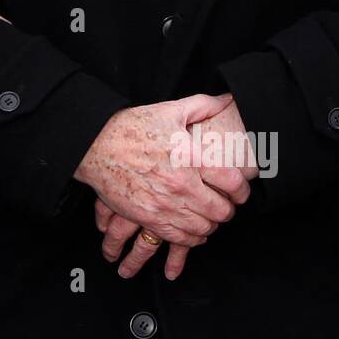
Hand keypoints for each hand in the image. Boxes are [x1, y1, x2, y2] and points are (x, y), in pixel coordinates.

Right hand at [75, 94, 237, 280]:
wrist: (94, 147)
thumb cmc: (130, 128)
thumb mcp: (169, 110)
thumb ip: (203, 105)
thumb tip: (226, 100)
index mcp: (190, 157)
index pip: (233, 183)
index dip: (244, 190)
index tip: (241, 190)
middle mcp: (181, 185)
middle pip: (222, 211)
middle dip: (228, 208)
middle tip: (225, 202)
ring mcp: (165, 205)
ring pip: (204, 228)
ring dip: (210, 223)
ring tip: (208, 214)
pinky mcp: (149, 219)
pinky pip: (181, 238)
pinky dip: (192, 237)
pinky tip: (192, 228)